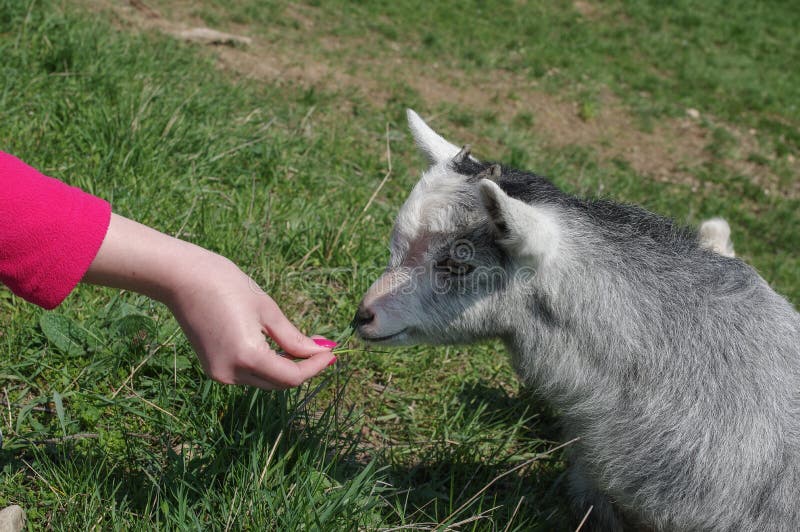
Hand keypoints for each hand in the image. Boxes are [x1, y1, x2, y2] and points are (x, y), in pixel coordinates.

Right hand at [165, 255, 336, 388]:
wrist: (181, 278)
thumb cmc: (226, 285)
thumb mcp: (266, 310)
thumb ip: (293, 338)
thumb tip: (318, 351)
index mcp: (247, 357)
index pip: (291, 377)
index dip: (315, 367)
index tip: (332, 353)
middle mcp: (231, 373)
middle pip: (278, 383)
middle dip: (303, 368)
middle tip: (322, 348)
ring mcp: (219, 373)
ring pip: (264, 381)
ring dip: (284, 367)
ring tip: (302, 345)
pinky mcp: (213, 368)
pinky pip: (248, 374)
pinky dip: (265, 365)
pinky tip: (276, 347)